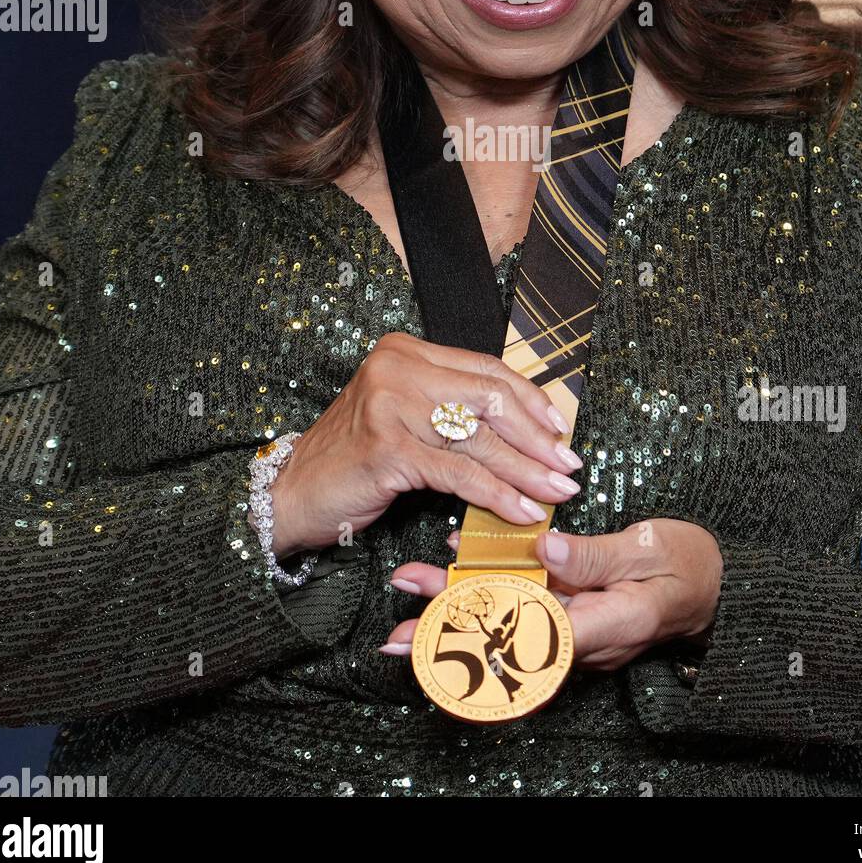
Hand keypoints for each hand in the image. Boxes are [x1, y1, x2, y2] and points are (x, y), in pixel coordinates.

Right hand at [256, 333, 583, 556]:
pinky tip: (520, 511)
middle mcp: (398, 368)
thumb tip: (526, 430)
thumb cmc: (355, 462)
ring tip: (556, 493)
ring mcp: (391, 404)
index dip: (530, 400)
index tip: (560, 430)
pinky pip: (459, 472)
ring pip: (480, 439)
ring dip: (526, 471)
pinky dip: (496, 495)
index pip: (485, 369)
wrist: (292, 494)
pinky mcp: (388, 446)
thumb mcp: (404, 419)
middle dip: (537, 437)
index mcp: (406, 351)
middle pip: (490, 398)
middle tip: (568, 466)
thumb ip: (451, 411)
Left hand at [380, 517, 722, 669]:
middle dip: (449, 632)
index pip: (534, 637)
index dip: (481, 634)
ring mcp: (574, 627)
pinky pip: (523, 604)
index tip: (437, 630)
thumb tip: (547, 550)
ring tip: (407, 592)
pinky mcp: (570, 612)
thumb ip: (596, 554)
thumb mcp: (650, 548)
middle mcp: (583, 638)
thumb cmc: (688, 563)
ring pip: (505, 620)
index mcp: (606, 624)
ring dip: (455, 607)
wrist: (717, 583)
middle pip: (505, 638)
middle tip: (394, 633)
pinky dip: (487, 588)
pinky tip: (453, 568)